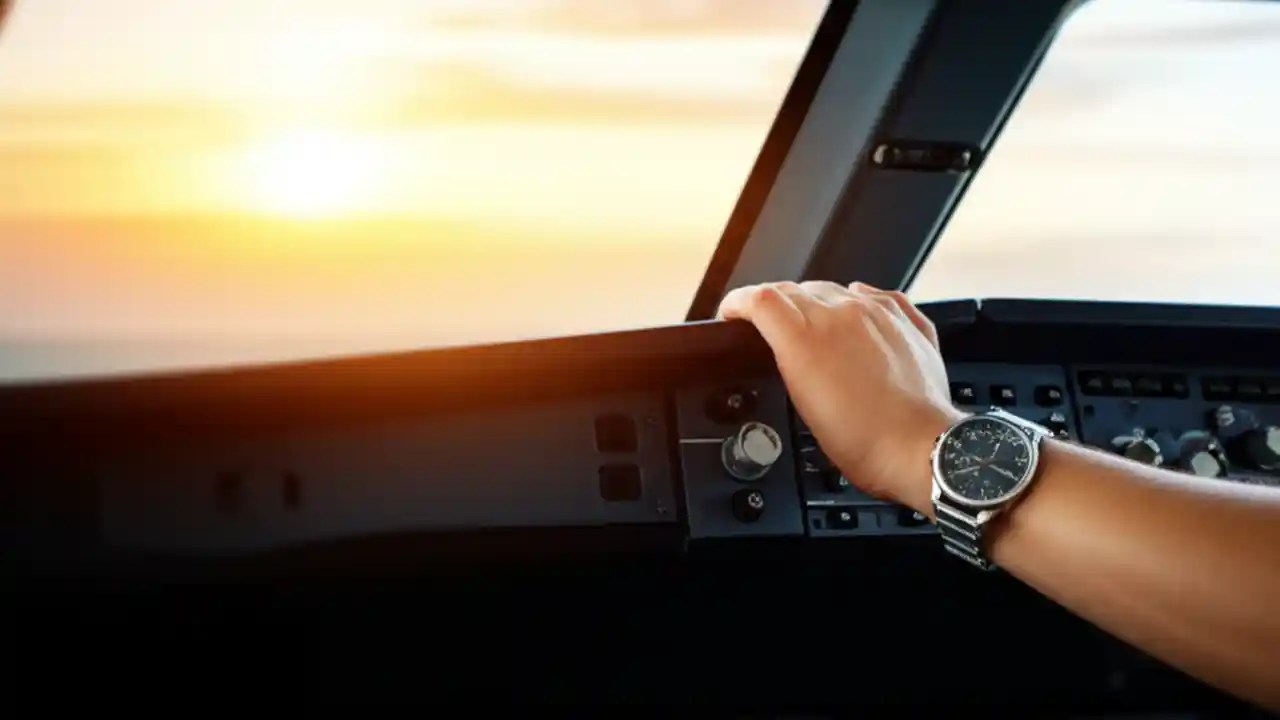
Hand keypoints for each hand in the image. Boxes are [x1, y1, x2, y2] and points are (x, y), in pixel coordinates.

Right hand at [717, 281, 964, 515]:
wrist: (918, 447)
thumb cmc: (863, 440)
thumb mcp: (803, 404)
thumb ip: (787, 359)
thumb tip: (781, 342)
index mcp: (806, 336)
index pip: (761, 297)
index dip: (739, 302)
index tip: (733, 312)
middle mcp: (840, 314)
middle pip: (793, 289)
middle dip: (774, 304)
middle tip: (770, 325)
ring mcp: (876, 313)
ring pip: (832, 289)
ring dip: (814, 303)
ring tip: (814, 327)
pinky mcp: (905, 319)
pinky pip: (872, 296)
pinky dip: (857, 304)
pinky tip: (855, 318)